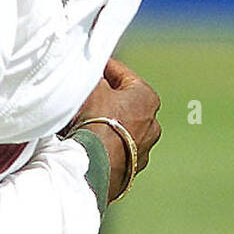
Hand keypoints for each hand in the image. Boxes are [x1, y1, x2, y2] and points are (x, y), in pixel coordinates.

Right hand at [66, 57, 161, 200]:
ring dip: (104, 121)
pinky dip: (104, 141)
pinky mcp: (132, 168)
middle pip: (122, 101)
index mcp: (147, 97)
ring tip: (81, 119)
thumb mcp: (90, 87)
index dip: (101, 67)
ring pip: (120, 126)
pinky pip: (115, 147)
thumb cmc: (95, 121)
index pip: (120, 73)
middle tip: (81, 93)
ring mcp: (143, 148)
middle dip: (103, 96)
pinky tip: (88, 140)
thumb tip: (90, 71)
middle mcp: (152, 123)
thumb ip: (93, 75)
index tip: (88, 65)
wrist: (94, 164)